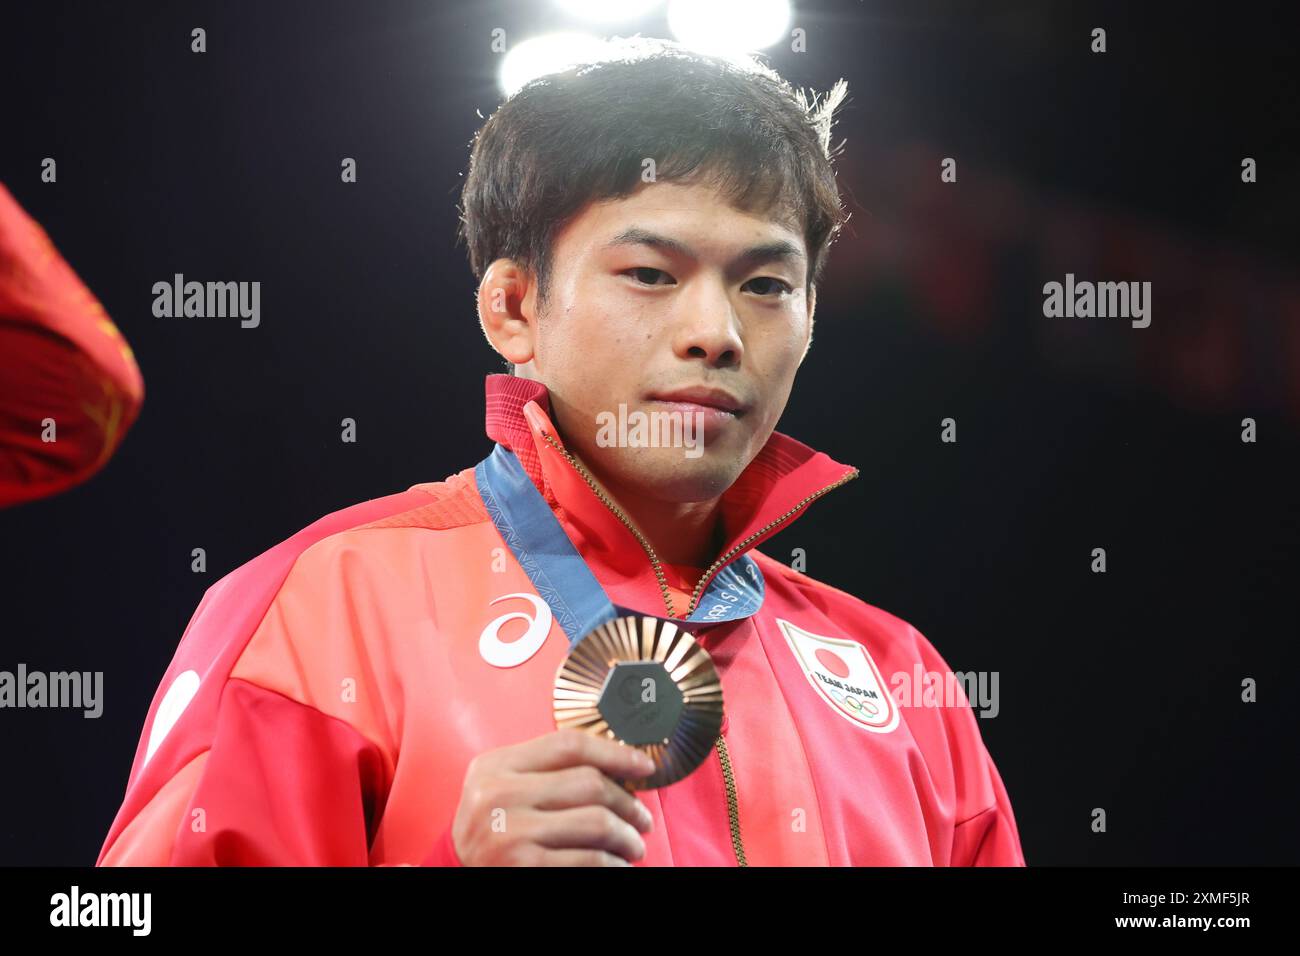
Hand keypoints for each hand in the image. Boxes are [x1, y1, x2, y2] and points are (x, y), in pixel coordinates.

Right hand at [449, 729, 656, 865]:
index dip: (615, 752)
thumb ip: (547, 768)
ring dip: (628, 836)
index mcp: (496, 765)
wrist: (456, 867)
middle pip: (589, 784)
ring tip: (635, 844)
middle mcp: (498, 794)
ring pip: (596, 823)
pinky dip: (613, 863)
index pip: (568, 745)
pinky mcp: (524, 867)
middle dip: (628, 802)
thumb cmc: (493, 823)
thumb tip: (619, 765)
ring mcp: (510, 833)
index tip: (644, 766)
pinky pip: (589, 859)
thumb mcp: (504, 783)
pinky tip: (617, 864)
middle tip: (642, 817)